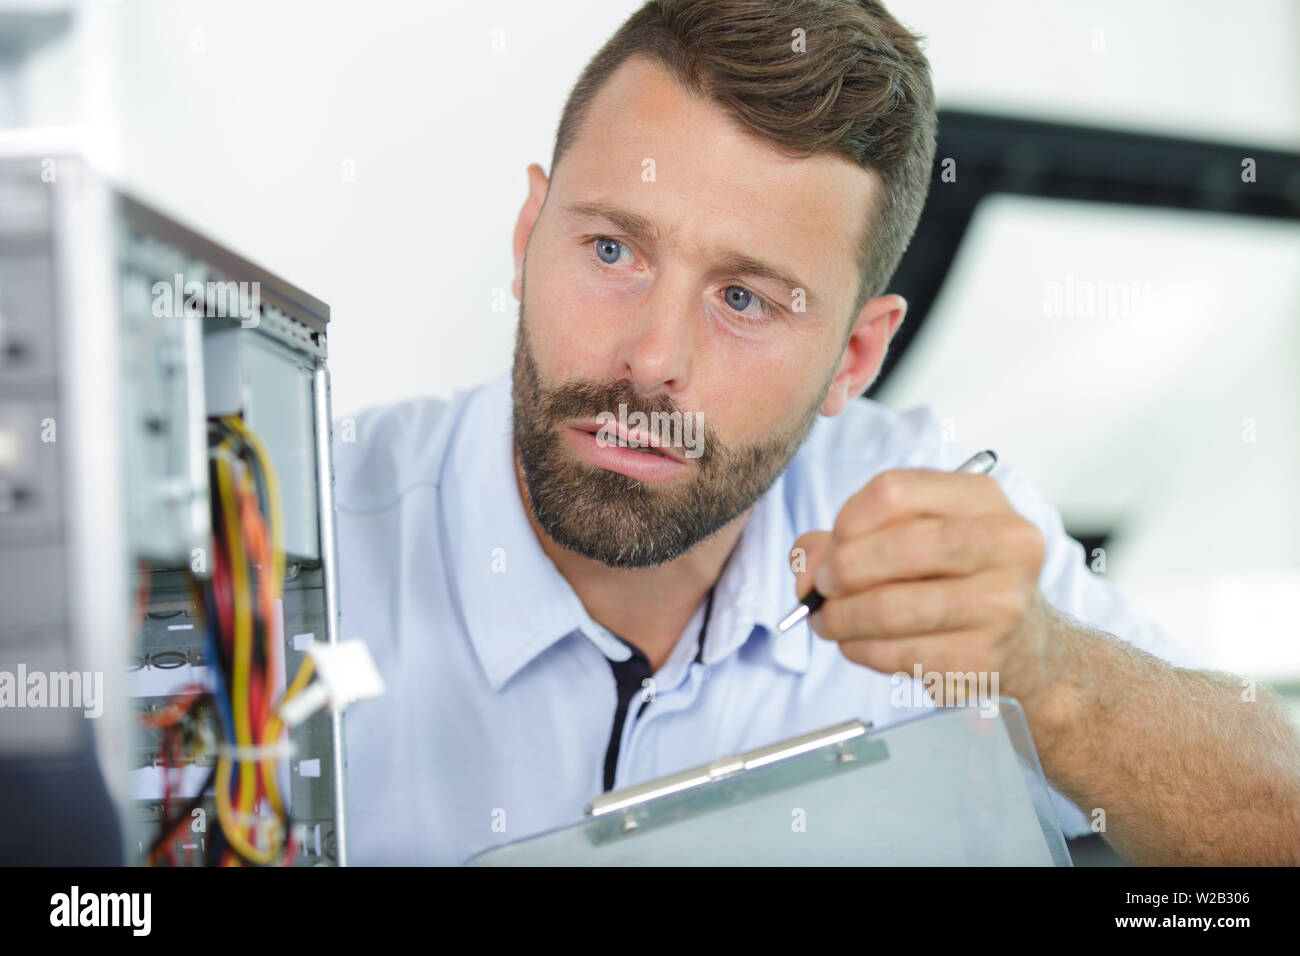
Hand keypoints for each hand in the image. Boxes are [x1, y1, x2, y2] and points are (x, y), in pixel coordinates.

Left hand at [791, 467, 1053, 704]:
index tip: (833, 544)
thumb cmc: (954, 580)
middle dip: (841, 571)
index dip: (847, 520)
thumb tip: (806, 564)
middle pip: (897, 546)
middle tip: (819, 587)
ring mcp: (1001, 603)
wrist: (1024, 643)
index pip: (893, 492)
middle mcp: (1005, 543)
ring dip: (841, 618)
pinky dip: (862, 650)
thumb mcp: (912, 538)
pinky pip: (900, 653)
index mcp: (982, 498)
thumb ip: (846, 538)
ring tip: (827, 621)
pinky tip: (857, 644)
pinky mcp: (985, 658)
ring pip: (892, 607)